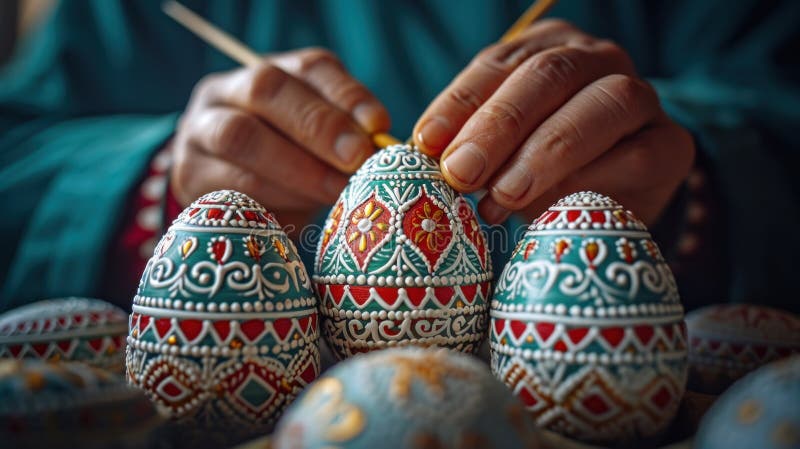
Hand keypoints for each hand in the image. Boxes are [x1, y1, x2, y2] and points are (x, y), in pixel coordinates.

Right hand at [170, 48, 389, 226]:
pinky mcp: (189, 176)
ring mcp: (200, 130)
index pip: (311, 68)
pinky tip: (302, 214)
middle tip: (355, 160)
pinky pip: (230, 184)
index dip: (348, 96)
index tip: (379, 127)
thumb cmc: (288, 166)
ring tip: (335, 193)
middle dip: (318, 126)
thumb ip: (346, 142)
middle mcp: (228, 91)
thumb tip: (385, 156)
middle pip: (268, 90)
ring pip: (241, 136)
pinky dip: (272, 200)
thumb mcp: (316, 146)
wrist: (222, 190)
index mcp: (271, 73)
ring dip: (297, 168)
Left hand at [413, 20, 693, 224]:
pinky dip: (592, 180)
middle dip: (499, 125)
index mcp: (545, 49)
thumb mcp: (497, 154)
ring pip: (603, 105)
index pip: (498, 64)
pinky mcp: (671, 145)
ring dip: (547, 151)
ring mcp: (641, 97)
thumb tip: (429, 159)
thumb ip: (469, 148)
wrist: (612, 201)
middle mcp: (596, 59)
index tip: (428, 144)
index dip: (460, 103)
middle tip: (462, 172)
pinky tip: (555, 207)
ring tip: (505, 195)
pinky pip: (637, 155)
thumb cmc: (539, 171)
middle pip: (549, 74)